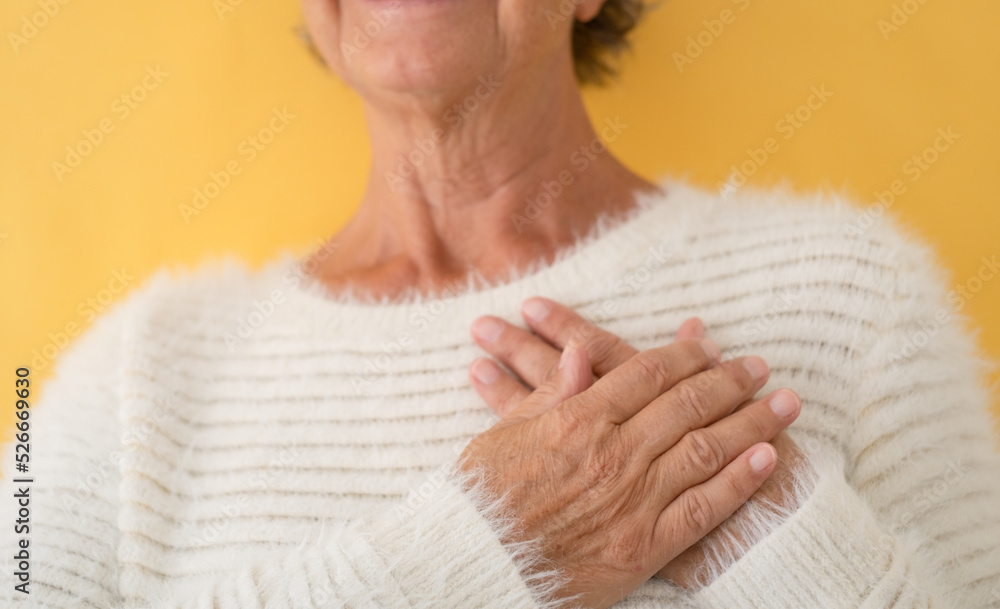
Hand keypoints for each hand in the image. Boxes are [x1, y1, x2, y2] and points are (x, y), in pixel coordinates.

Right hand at [459, 301, 799, 607]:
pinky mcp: (642, 546)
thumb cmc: (479, 501)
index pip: (645, 373)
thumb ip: (549, 395)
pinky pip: (701, 507)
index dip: (684, 355)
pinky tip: (767, 458)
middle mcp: (614, 452)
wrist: (474, 567)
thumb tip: (582, 354)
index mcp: (577, 420)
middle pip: (686, 403)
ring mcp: (633, 499)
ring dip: (751, 420)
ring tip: (784, 400)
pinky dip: (739, 480)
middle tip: (759, 365)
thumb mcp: (502, 435)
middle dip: (729, 380)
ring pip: (705, 447)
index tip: (710, 344)